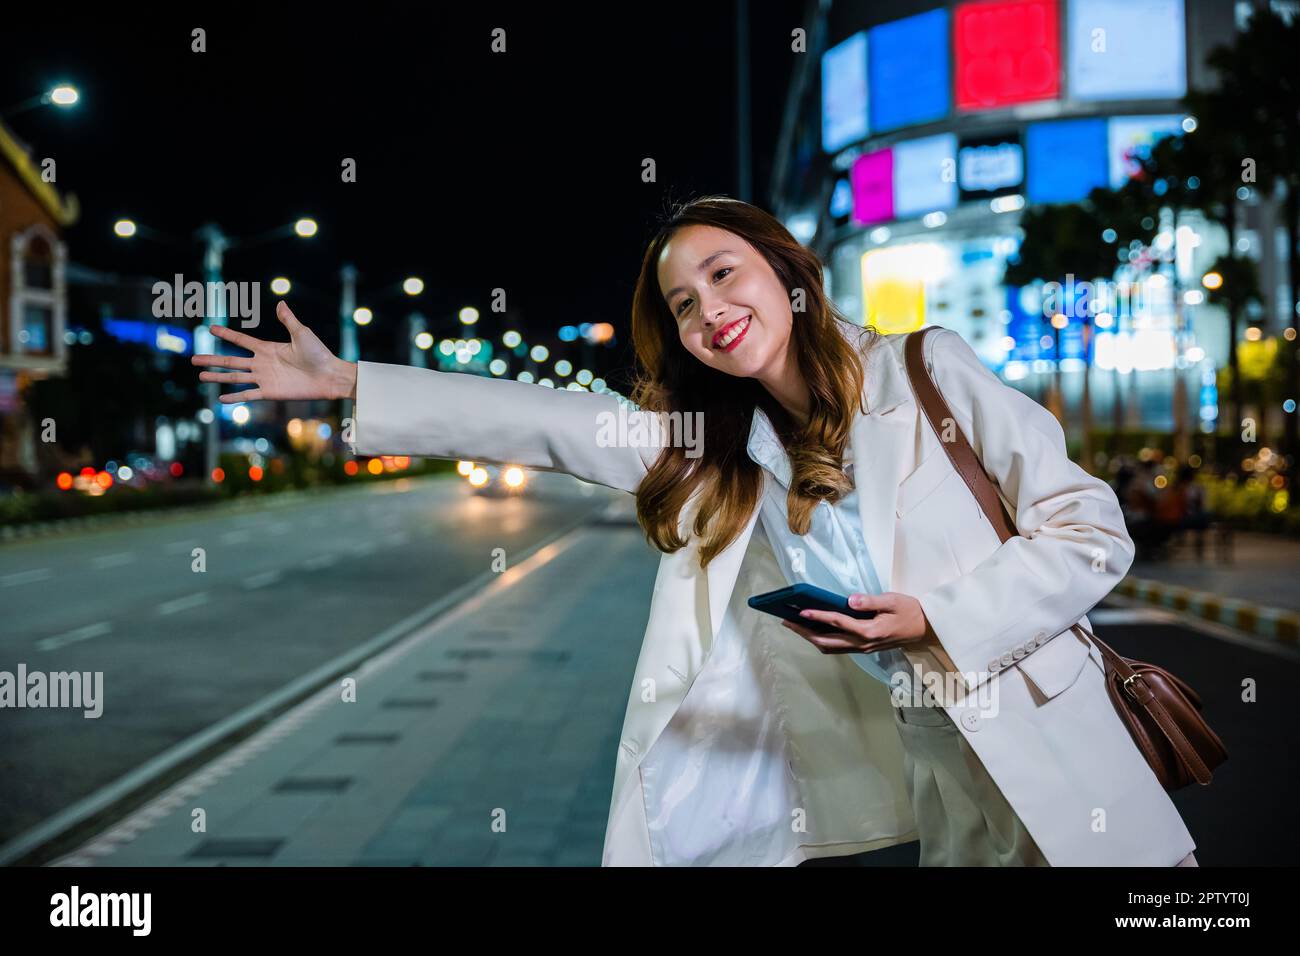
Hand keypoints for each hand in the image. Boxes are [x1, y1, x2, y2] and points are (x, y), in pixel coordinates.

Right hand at [191, 301, 356, 401]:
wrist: (329, 376)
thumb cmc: (319, 354)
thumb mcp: (302, 333)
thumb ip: (288, 320)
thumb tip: (280, 303)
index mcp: (268, 348)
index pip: (241, 340)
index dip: (226, 334)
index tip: (210, 328)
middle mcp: (262, 363)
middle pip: (231, 360)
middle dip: (212, 359)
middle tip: (193, 359)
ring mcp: (264, 378)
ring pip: (235, 377)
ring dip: (217, 377)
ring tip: (200, 376)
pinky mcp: (270, 392)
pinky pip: (248, 394)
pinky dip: (234, 397)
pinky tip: (220, 399)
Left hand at [780, 591, 936, 654]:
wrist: (926, 629)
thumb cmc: (910, 611)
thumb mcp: (893, 600)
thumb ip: (871, 601)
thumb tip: (849, 600)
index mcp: (870, 631)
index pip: (838, 622)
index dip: (818, 616)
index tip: (801, 610)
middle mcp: (863, 643)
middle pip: (826, 641)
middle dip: (804, 632)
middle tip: (786, 620)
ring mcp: (862, 648)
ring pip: (830, 647)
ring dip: (810, 638)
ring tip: (794, 625)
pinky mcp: (863, 647)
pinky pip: (837, 648)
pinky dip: (822, 640)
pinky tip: (813, 631)